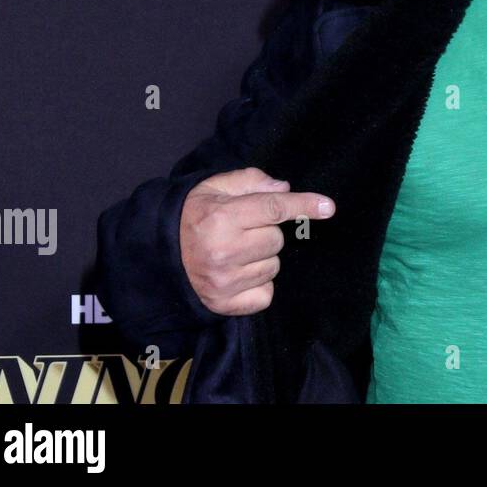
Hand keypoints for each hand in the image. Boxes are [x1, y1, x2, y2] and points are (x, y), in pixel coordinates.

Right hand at [180, 167, 334, 315]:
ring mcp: (225, 281)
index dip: (304, 205)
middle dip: (266, 233)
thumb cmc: (191, 216)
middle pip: (276, 240)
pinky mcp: (225, 304)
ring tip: (235, 253)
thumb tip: (285, 188)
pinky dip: (259, 285)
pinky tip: (238, 275)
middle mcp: (224, 251)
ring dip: (261, 259)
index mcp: (222, 217)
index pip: (274, 209)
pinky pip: (266, 294)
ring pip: (273, 267)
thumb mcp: (214, 188)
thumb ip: (251, 182)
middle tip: (242, 232)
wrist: (158, 255)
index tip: (328, 207)